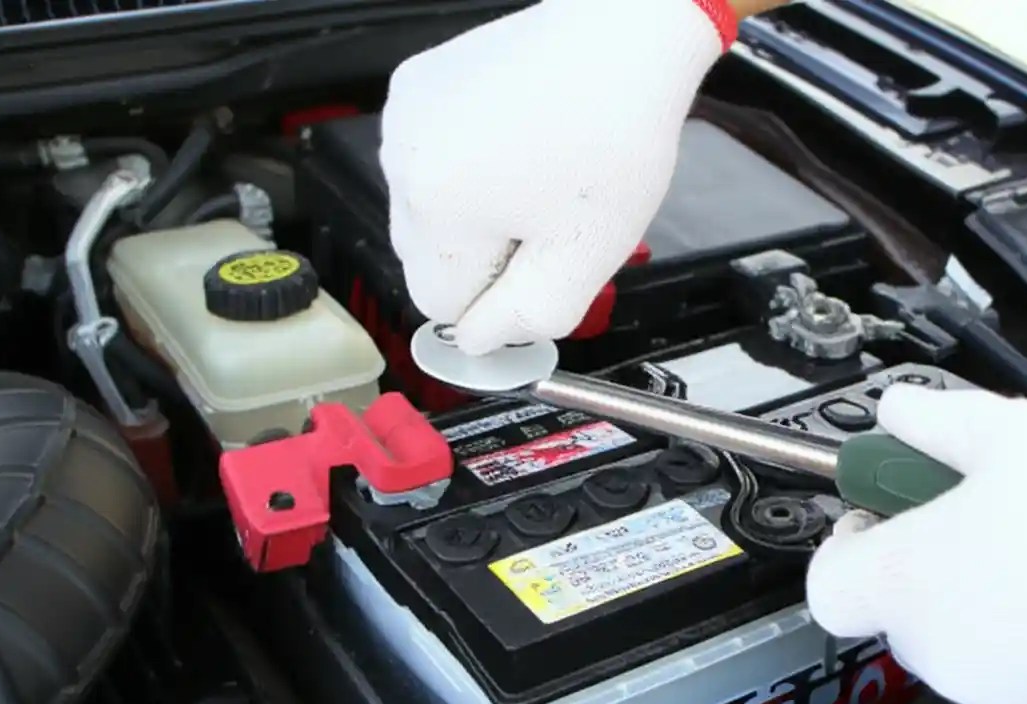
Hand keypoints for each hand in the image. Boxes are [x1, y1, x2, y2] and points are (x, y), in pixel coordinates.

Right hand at [379, 0, 735, 354]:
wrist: (623, 36)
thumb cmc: (613, 132)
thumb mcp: (583, 256)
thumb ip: (528, 319)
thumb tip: (481, 343)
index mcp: (437, 208)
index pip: (440, 304)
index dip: (498, 294)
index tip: (539, 260)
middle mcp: (403, 160)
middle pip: (428, 258)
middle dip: (485, 252)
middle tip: (550, 214)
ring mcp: (404, 119)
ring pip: (427, 210)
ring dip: (476, 209)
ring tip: (538, 170)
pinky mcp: (414, 88)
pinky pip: (429, 159)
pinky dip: (467, 163)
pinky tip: (517, 140)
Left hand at [807, 384, 1026, 703]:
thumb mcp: (1012, 430)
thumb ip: (934, 420)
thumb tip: (900, 413)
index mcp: (907, 584)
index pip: (828, 584)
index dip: (847, 542)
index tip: (881, 505)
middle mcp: (942, 653)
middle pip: (902, 606)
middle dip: (930, 554)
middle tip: (979, 504)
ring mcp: (1002, 695)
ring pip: (968, 635)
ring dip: (988, 591)